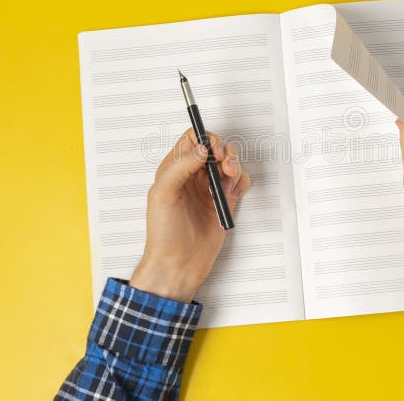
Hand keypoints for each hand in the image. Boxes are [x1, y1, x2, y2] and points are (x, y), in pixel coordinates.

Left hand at [129, 129, 249, 301]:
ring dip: (234, 165)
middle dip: (224, 151)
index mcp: (173, 170)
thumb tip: (201, 148)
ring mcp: (209, 188)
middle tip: (224, 165)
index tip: (212, 151)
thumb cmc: (164, 234)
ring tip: (229, 179)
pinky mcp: (224, 201)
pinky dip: (241, 182)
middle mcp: (192, 176)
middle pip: (214, 147)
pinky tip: (232, 192)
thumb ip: (180, 166)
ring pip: (229, 162)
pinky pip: (239, 182)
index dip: (205, 139)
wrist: (179, 264)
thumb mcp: (162, 194)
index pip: (191, 140)